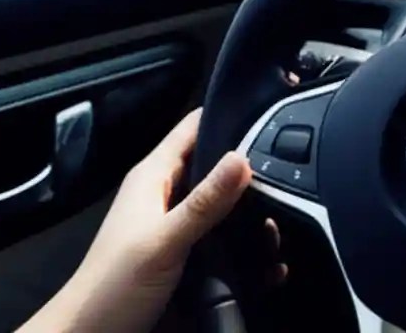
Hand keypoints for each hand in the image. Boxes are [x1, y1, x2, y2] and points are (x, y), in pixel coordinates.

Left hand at [20, 109, 279, 332]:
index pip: (194, 129)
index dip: (227, 118)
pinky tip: (272, 263)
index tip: (269, 116)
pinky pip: (229, 247)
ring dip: (256, 219)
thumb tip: (243, 158)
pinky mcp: (192, 262)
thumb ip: (204, 202)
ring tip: (284, 229)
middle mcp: (169, 198)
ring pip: (229, 210)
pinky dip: (251, 253)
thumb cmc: (113, 287)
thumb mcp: (163, 240)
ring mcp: (181, 230)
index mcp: (154, 179)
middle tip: (292, 180)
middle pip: (218, 169)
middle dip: (253, 174)